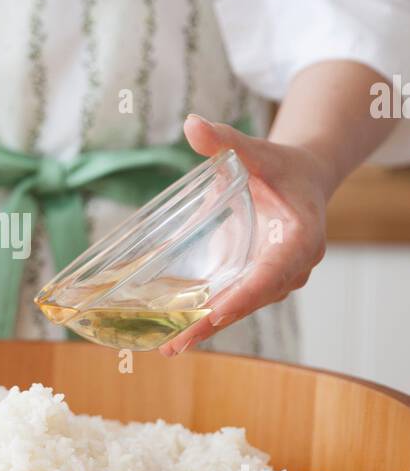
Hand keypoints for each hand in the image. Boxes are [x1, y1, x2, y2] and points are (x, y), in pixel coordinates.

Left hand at [159, 115, 331, 356]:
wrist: (302, 178)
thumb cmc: (281, 165)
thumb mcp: (257, 151)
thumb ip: (226, 141)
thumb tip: (192, 124)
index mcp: (301, 240)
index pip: (271, 273)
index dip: (244, 294)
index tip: (216, 311)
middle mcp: (292, 268)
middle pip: (251, 300)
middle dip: (215, 321)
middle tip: (178, 340)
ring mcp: (275, 280)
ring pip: (240, 308)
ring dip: (206, 328)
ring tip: (170, 346)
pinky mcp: (257, 282)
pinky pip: (232, 303)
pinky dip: (206, 319)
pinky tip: (174, 335)